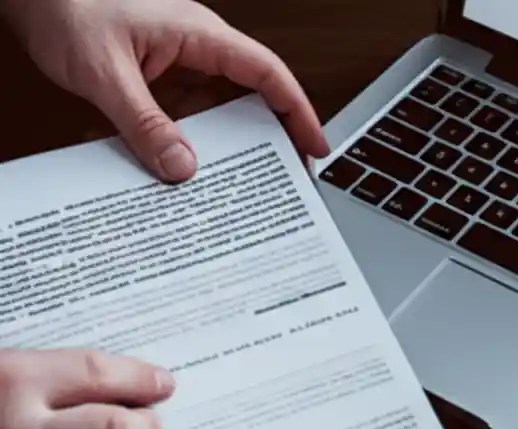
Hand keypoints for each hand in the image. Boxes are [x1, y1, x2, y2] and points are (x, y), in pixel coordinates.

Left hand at [1, 0, 328, 182]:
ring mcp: (176, 61)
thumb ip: (143, 123)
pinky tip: (180, 166)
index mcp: (199, 35)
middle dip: (270, 138)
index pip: (267, 74)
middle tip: (284, 179)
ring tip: (235, 184)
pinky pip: (184, 113)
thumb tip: (181, 167)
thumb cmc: (63, 4)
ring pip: (217, 110)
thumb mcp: (103, 72)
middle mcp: (196, 46)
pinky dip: (187, 140)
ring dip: (225, 145)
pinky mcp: (155, 75)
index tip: (315, 147)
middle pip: (252, 97)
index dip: (298, 112)